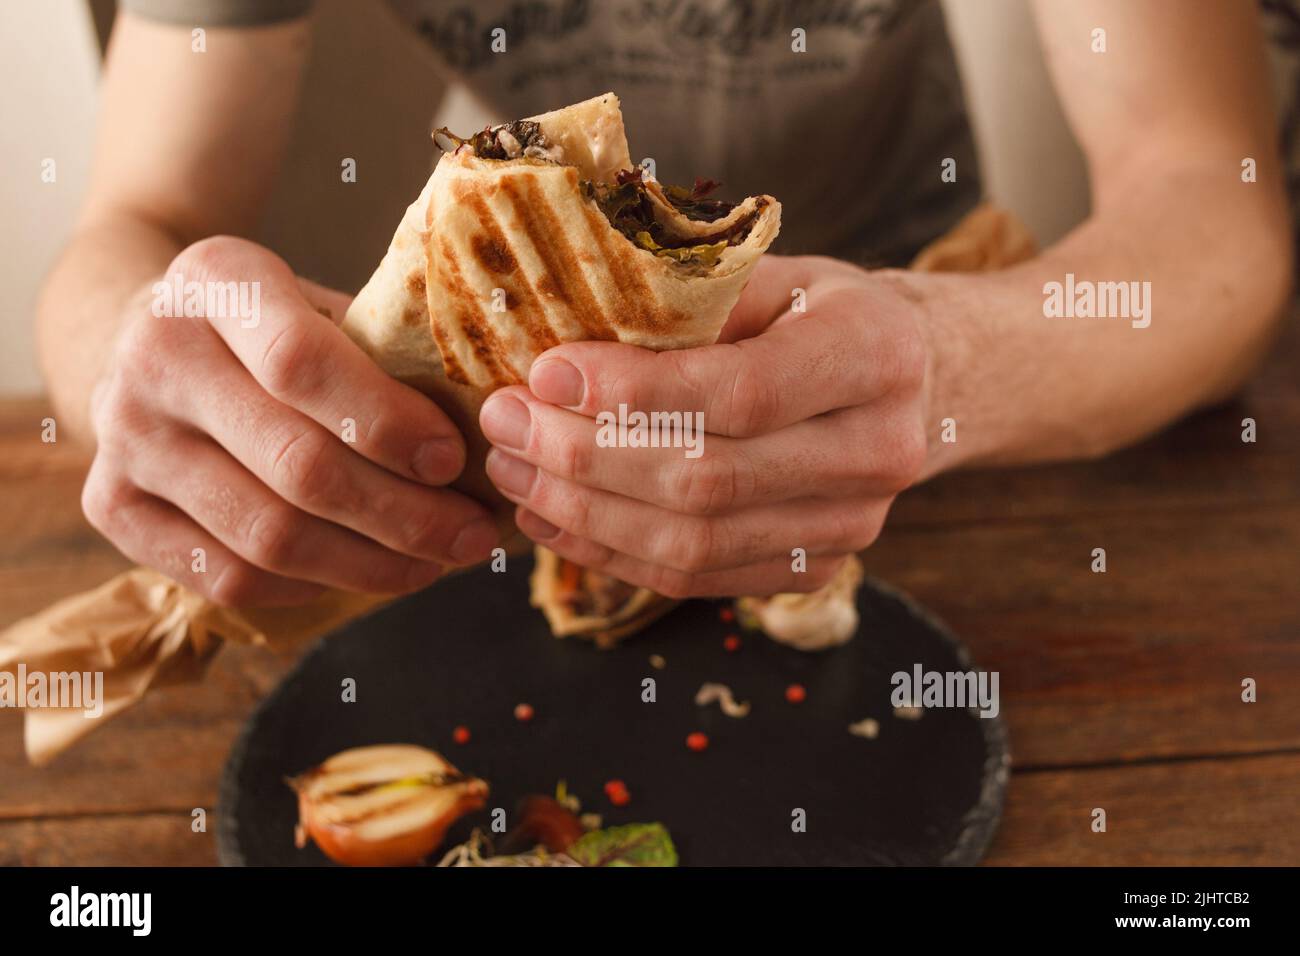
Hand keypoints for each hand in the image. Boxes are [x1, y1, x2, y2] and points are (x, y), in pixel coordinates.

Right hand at [82, 236, 498, 605]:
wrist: (140, 336)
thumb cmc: (268, 326)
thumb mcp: (320, 302)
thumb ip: (385, 353)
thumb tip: (489, 434)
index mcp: (215, 282)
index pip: (302, 365)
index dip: (388, 424)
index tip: (454, 460)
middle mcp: (154, 356)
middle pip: (296, 466)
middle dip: (403, 515)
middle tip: (470, 535)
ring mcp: (122, 437)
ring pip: (266, 535)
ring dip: (369, 564)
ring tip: (434, 563)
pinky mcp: (111, 506)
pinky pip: (227, 576)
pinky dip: (310, 587)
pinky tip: (363, 572)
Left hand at [479, 255, 928, 597]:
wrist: (904, 379)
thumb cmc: (816, 311)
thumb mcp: (769, 273)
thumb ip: (686, 303)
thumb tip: (559, 344)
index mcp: (874, 355)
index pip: (741, 393)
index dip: (633, 393)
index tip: (544, 373)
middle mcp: (879, 451)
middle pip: (708, 481)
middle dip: (584, 456)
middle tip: (504, 423)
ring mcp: (850, 525)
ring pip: (693, 545)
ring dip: (584, 512)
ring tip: (513, 471)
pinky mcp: (813, 568)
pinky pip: (694, 578)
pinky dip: (611, 552)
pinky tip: (552, 516)